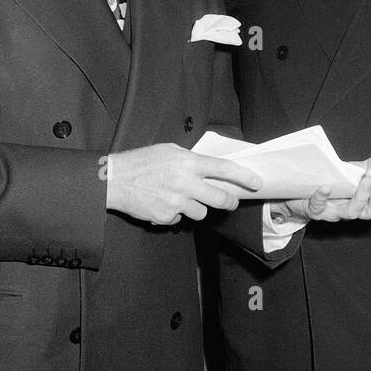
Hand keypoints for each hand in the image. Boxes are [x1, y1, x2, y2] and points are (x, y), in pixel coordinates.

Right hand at [104, 143, 262, 224]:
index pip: (224, 169)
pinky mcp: (166, 217)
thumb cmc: (141, 162)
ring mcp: (176, 202)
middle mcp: (185, 183)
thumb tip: (208, 167)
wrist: (114, 180)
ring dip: (197, 207)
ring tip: (182, 197)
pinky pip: (181, 219)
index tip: (257, 182)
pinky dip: (176, 214)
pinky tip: (163, 203)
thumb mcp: (169, 150)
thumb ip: (190, 159)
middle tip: (230, 201)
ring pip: (202, 212)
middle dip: (229, 201)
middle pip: (221, 198)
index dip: (244, 176)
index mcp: (188, 163)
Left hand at [274, 153, 370, 222]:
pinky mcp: (315, 210)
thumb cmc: (332, 185)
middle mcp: (351, 210)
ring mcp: (333, 212)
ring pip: (352, 212)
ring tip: (365, 179)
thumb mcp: (353, 172)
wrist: (303, 194)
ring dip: (361, 195)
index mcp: (363, 202)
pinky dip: (322, 197)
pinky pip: (319, 206)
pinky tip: (325, 188)